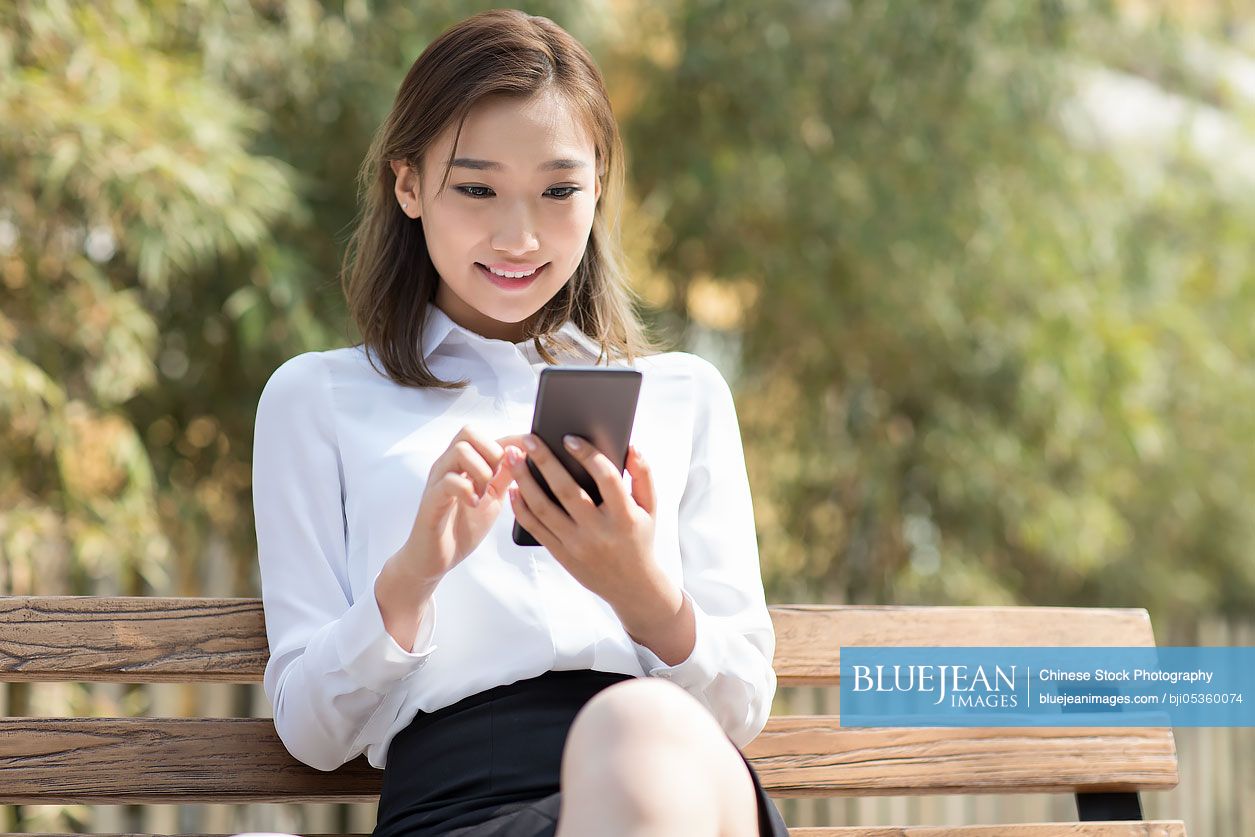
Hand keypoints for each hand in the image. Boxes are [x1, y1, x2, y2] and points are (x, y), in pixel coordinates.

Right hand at [401, 424, 533, 581]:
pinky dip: (468, 490)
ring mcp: (437, 481)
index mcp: (463, 464)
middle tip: (496, 479)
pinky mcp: (431, 500)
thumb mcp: (493, 499)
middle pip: (468, 433)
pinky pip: (449, 481)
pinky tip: (474, 504)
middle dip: (491, 452)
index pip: (485, 436)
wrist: (434, 559)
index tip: (529, 449)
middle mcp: (448, 466)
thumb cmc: (461, 527)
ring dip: (481, 471)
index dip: (510, 439)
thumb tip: (525, 456)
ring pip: (460, 451)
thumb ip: (505, 477)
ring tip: (483, 494)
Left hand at [506, 434, 659, 610]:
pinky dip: (522, 507)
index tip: (569, 438)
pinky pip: (536, 528)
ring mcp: (577, 545)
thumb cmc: (640, 537)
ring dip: (524, 480)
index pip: (606, 478)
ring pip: (544, 508)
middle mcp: (599, 531)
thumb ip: (643, 475)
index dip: (588, 456)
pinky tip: (514, 488)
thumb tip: (631, 446)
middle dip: (544, 461)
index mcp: (624, 516)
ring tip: (513, 457)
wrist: (631, 587)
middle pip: (566, 490)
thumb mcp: (650, 508)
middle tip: (528, 439)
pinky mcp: (562, 555)